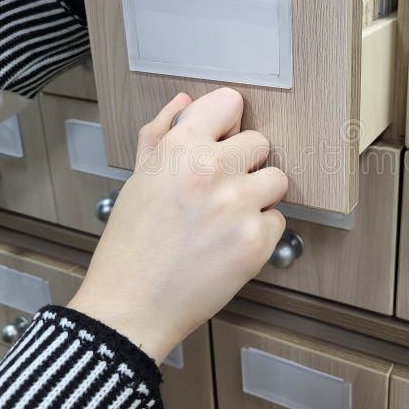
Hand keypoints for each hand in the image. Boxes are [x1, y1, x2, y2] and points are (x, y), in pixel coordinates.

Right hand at [68, 88, 287, 363]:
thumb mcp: (137, 178)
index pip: (230, 102)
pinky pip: (278, 220)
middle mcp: (213, 169)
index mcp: (180, 147)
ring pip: (276, 180)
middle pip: (261, 142)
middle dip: (244, 163)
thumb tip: (185, 101)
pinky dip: (261, 232)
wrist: (131, 307)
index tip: (223, 137)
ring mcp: (238, 205)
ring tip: (227, 217)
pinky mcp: (256, 241)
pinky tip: (230, 243)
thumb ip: (159, 133)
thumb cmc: (130, 246)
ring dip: (258, 196)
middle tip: (219, 189)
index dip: (227, 122)